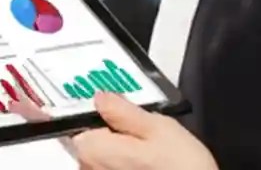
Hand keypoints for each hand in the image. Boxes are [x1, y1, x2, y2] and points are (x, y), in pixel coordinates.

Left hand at [71, 93, 216, 169]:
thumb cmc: (181, 169)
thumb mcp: (157, 128)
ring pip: (104, 158)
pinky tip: (150, 165)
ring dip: (121, 152)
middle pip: (91, 141)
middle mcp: (89, 169)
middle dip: (113, 133)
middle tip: (145, 132)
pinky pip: (113, 168)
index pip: (79, 121)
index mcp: (93, 149)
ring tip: (152, 152)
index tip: (120, 110)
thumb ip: (123, 111)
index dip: (101, 113)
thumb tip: (101, 97)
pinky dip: (127, 165)